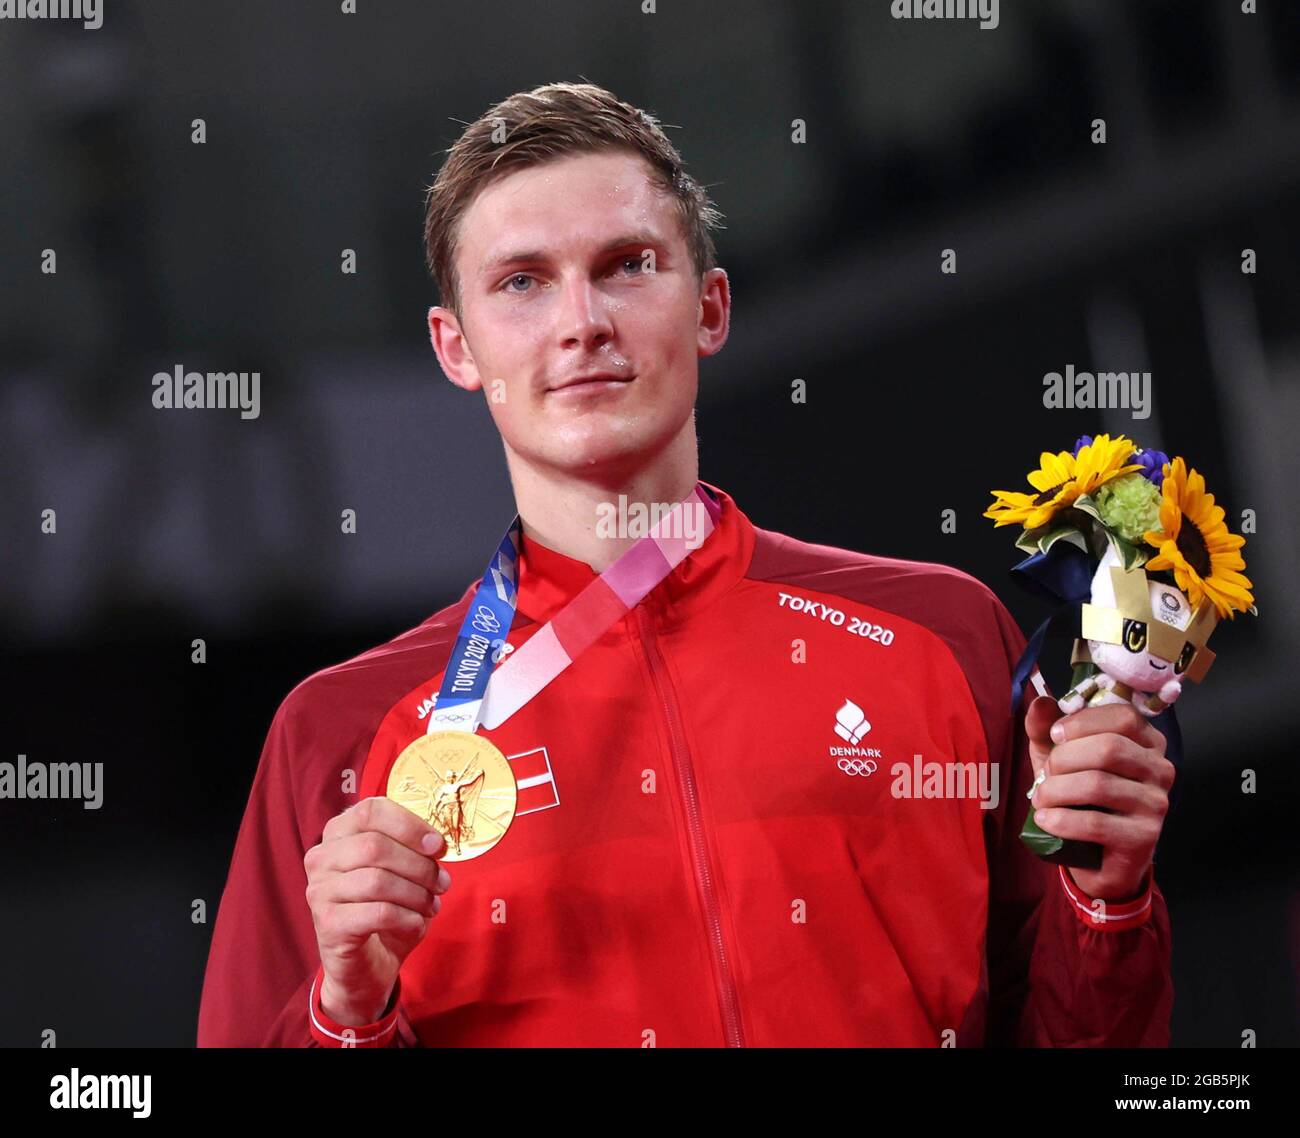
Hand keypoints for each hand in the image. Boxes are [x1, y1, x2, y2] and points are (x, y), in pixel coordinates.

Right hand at [304, 796, 450, 1023]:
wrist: (366, 963)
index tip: (438, 845)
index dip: (410, 825)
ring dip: (416, 894)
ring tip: (432, 905)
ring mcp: (319, 891)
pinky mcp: (327, 924)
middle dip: (419, 865)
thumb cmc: (385, 908)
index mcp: (339, 832)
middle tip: (442, 883)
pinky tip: (416, 923)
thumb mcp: (402, 871)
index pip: (371, 810)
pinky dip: (407, 917)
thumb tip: (436, 843)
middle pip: (375, 847)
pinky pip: (377, 913)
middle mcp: (321, 857)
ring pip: (377, 881)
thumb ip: (413, 849)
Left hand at [1024, 695, 1174, 899]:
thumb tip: (1039, 702)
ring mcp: (1156, 805)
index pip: (1123, 716)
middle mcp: (1160, 770)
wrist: (1096, 859)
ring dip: (1056, 791)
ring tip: (1041, 799)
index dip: (1082, 722)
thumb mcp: (1060, 759)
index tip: (1055, 736)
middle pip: (1109, 748)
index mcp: (1146, 742)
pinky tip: (1046, 820)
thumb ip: (1047, 730)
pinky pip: (1095, 823)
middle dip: (1064, 759)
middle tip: (1046, 775)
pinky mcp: (1144, 837)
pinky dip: (1061, 820)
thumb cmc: (1080, 799)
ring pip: (1098, 784)